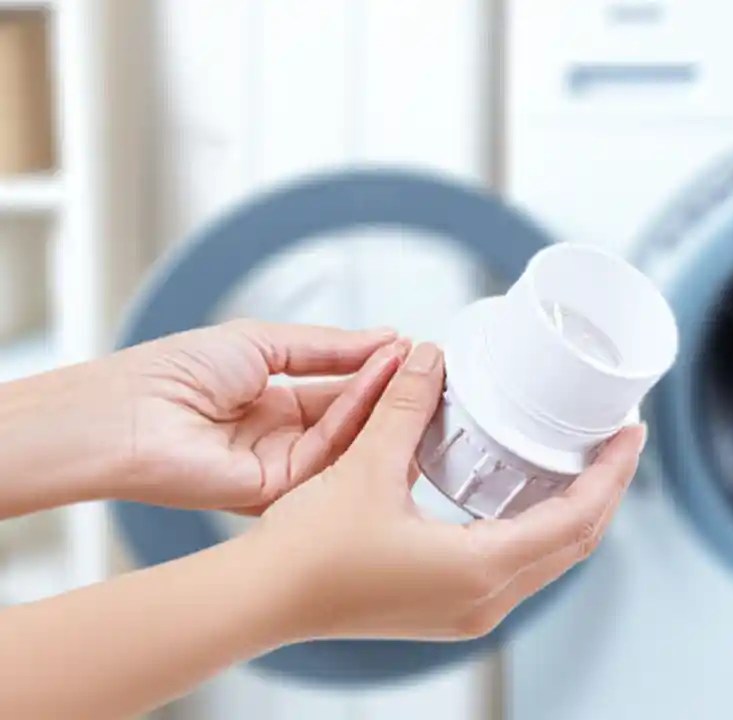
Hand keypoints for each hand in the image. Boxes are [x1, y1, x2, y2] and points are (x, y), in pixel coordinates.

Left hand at [116, 319, 407, 512]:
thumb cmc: (171, 373)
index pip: (337, 387)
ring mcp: (281, 466)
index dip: (372, 369)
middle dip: (386, 386)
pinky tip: (380, 389)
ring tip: (411, 367)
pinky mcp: (279, 491)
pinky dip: (358, 421)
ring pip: (346, 436)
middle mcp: (280, 437)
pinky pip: (329, 455)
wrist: (127, 414)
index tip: (409, 350)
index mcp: (270, 402)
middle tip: (425, 362)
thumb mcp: (262, 342)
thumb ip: (328, 347)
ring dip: (379, 399)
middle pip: (349, 415)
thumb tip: (382, 339)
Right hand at [251, 342, 645, 640]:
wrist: (260, 600)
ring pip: (547, 558)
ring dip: (572, 511)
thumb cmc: (308, 552)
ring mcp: (467, 609)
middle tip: (617, 441)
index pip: (577, 519)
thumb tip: (432, 359)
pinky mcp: (447, 606)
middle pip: (574, 543)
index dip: (612, 474)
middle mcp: (485, 599)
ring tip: (582, 460)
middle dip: (603, 490)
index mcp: (481, 569)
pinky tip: (526, 494)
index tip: (631, 434)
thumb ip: (408, 407)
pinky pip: (517, 566)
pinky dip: (535, 527)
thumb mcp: (367, 465)